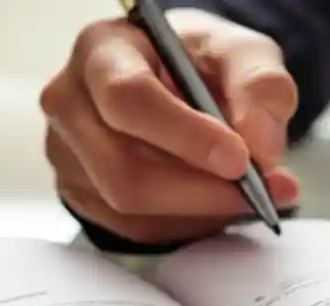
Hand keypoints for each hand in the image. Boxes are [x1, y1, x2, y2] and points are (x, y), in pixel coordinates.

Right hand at [40, 9, 300, 243]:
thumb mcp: (241, 53)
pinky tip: (214, 201)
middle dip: (201, 191)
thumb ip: (261, 87)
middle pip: (124, 171)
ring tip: (247, 195)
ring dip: (200, 211)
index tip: (240, 159)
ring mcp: (69, 156)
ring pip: (131, 209)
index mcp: (102, 51)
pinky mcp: (82, 196)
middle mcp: (71, 103)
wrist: (178, 83)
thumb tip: (261, 147)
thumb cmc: (199, 63)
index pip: (128, 99)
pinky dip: (188, 224)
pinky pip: (137, 230)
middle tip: (260, 192)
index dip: (186, 137)